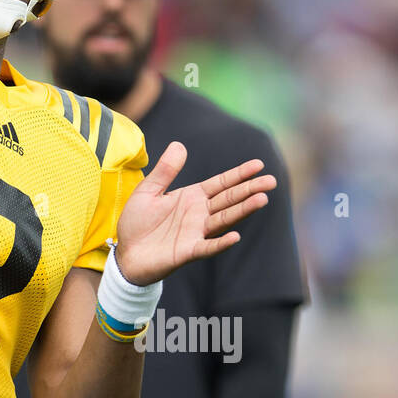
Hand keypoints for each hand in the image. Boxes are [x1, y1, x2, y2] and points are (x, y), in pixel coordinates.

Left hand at [115, 141, 274, 285]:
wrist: (125, 253)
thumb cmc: (137, 222)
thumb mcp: (148, 191)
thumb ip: (164, 171)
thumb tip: (179, 144)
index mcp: (192, 197)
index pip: (221, 184)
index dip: (239, 175)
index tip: (259, 165)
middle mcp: (199, 214)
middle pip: (229, 200)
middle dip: (249, 190)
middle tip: (272, 181)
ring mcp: (195, 233)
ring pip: (223, 220)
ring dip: (242, 210)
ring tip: (261, 199)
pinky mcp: (187, 252)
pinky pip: (207, 247)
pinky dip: (220, 243)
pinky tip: (234, 237)